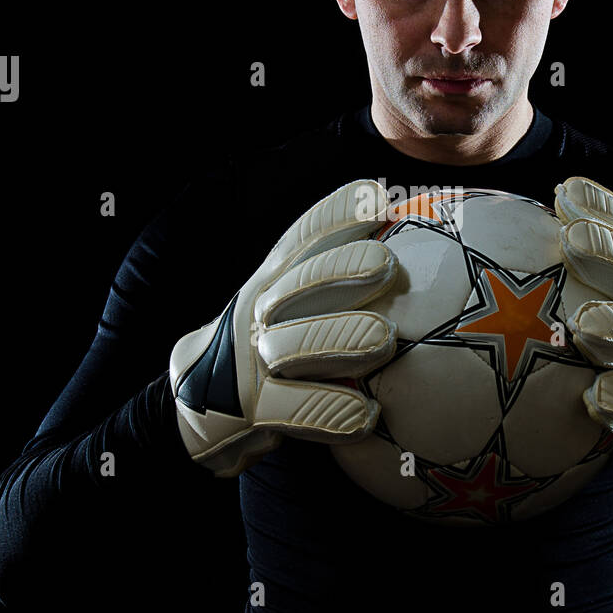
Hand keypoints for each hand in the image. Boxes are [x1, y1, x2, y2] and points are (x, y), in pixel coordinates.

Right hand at [169, 180, 397, 475]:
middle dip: (342, 268)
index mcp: (273, 282)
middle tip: (387, 263)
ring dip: (340, 339)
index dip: (337, 214)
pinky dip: (330, 413)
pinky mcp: (251, 410)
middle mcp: (259, 314)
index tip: (377, 197)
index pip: (303, 239)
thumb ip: (334, 282)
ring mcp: (251, 361)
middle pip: (297, 283)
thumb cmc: (271, 348)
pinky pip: (292, 411)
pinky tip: (367, 416)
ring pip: (293, 345)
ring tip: (384, 339)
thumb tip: (414, 255)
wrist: (198, 406)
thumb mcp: (289, 306)